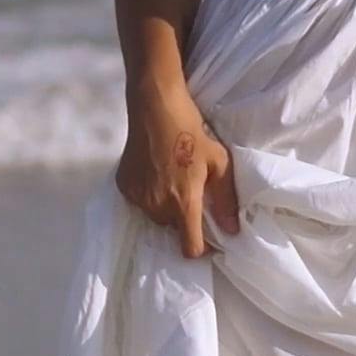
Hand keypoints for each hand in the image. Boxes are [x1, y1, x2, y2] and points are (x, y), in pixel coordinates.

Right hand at [115, 83, 237, 258]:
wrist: (155, 107)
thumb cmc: (192, 132)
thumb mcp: (219, 162)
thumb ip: (226, 200)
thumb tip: (232, 230)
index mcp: (183, 202)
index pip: (189, 248)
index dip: (202, 248)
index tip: (208, 238)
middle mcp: (157, 206)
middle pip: (173, 229)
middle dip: (183, 218)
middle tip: (190, 192)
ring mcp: (137, 197)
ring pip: (155, 216)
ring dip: (165, 207)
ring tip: (172, 179)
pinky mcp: (123, 186)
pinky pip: (140, 202)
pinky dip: (148, 194)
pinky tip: (155, 172)